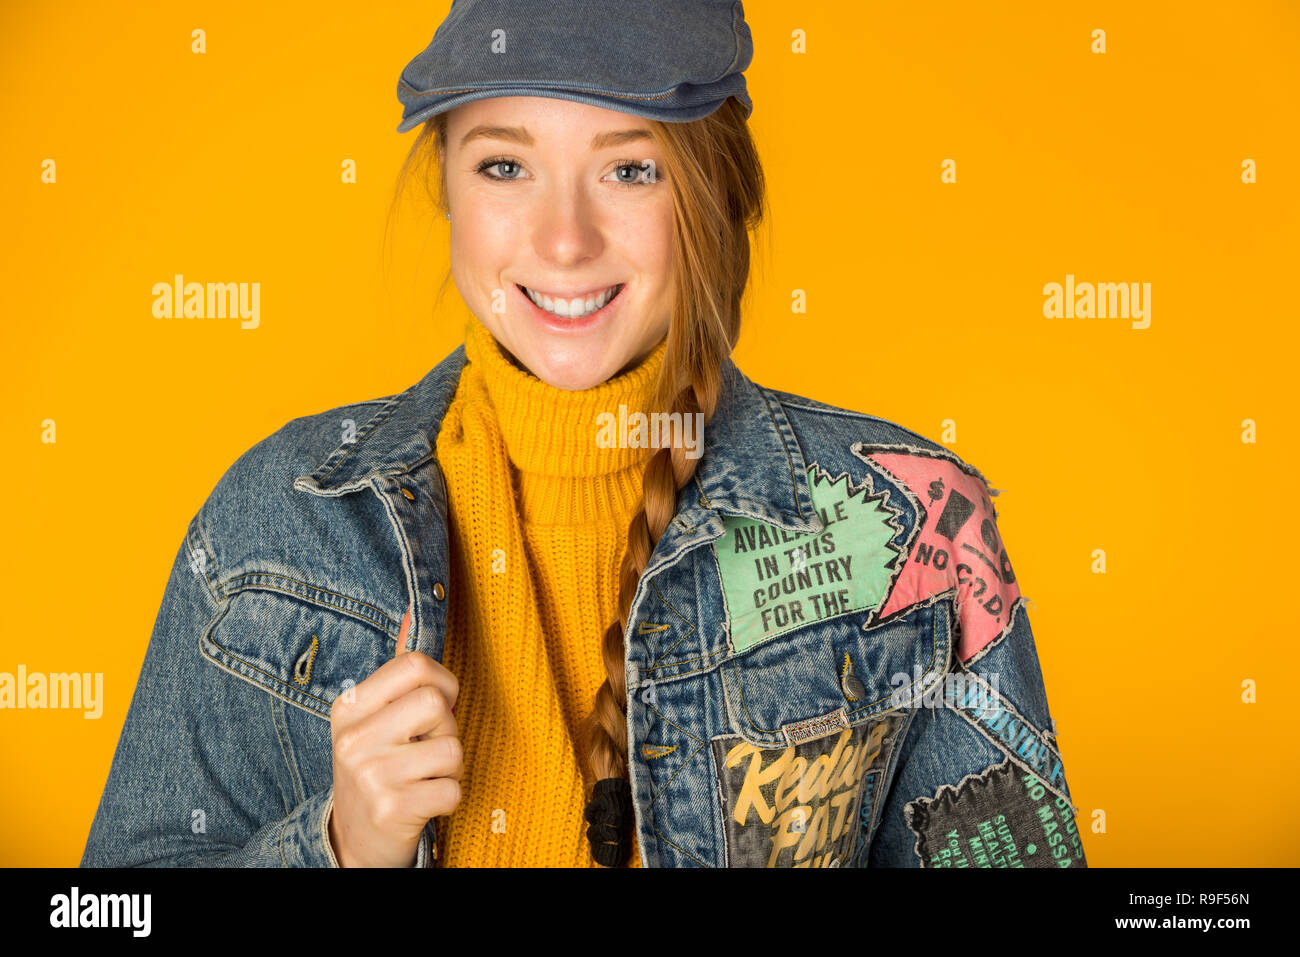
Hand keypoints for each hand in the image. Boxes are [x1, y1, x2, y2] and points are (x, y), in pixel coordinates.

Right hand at [327, 607, 461, 866]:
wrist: (352, 840)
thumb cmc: (375, 767)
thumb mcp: (373, 717)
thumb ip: (397, 672)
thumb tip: (412, 613)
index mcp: (349, 707)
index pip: (415, 664)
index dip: (443, 682)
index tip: (437, 704)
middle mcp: (353, 738)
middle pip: (437, 703)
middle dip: (447, 727)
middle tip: (427, 747)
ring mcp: (369, 775)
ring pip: (452, 748)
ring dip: (450, 766)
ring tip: (423, 775)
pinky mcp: (391, 810)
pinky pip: (453, 789)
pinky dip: (448, 797)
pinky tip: (423, 800)